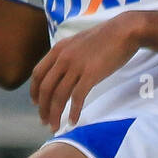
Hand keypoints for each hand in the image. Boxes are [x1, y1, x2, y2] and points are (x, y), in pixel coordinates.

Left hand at [29, 13, 143, 131]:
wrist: (124, 31)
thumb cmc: (105, 37)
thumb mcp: (78, 42)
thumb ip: (67, 55)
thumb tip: (62, 71)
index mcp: (58, 49)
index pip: (38, 73)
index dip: (34, 91)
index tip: (36, 103)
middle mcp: (63, 58)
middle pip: (46, 88)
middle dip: (43, 108)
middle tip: (44, 121)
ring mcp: (76, 66)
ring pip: (59, 96)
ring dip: (55, 114)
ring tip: (55, 127)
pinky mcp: (91, 74)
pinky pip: (78, 98)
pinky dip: (73, 112)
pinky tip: (73, 121)